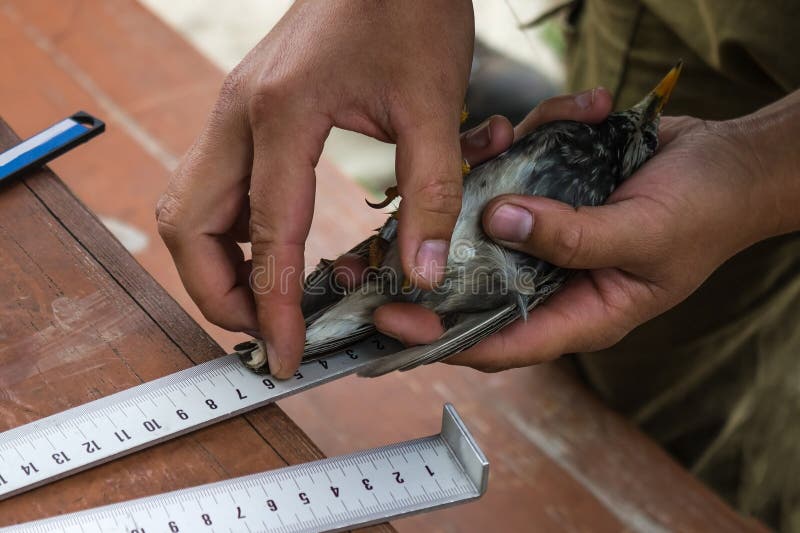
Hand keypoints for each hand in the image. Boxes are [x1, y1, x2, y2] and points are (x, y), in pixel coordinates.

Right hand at [156, 0, 473, 377]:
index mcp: (282, 114)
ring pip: (187, 207)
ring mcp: (232, 109)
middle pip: (188, 226)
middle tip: (266, 330)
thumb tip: (420, 273)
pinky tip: (269, 248)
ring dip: (213, 263)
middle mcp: (237, 113)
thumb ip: (432, 192)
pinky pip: (210, 184)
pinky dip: (226, 231)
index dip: (274, 308)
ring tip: (265, 300)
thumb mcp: (434, 103)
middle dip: (218, 293)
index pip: (264, 237)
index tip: (287, 355)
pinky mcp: (244, 108)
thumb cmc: (409, 11)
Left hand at [376, 89, 785, 371]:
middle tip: (390, 231)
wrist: (732, 163)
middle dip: (436, 253)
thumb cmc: (705, 214)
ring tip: (506, 132)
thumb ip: (573, 237)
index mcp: (579, 313)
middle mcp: (553, 277)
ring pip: (487, 218)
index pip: (496, 340)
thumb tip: (500, 223)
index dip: (440, 336)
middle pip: (475, 281)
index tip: (391, 317)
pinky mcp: (551, 193)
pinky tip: (561, 114)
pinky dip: (527, 137)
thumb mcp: (644, 235)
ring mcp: (548, 233)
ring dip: (486, 172)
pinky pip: (518, 169)